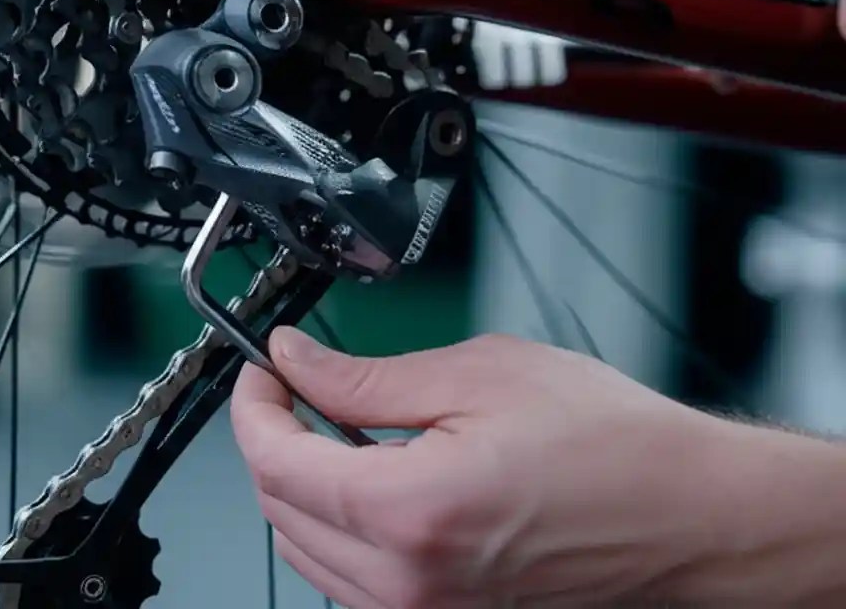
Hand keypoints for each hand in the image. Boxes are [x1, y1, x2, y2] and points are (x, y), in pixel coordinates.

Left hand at [231, 328, 845, 607]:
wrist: (692, 517)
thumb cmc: (616, 449)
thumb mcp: (482, 376)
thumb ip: (367, 377)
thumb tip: (298, 364)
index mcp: (412, 512)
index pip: (276, 462)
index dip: (254, 406)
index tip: (264, 371)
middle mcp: (409, 581)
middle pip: (279, 508)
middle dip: (273, 441)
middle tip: (298, 388)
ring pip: (305, 550)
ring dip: (302, 486)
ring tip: (341, 431)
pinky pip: (350, 580)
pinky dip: (340, 526)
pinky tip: (375, 482)